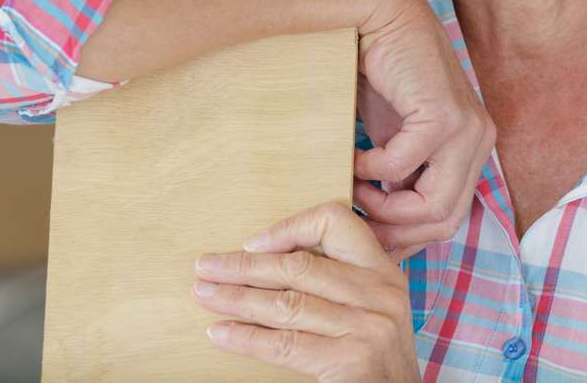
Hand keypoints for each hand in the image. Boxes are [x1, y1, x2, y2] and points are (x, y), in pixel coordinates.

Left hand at [194, 202, 419, 381]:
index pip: (335, 224)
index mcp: (383, 272)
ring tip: (203, 294)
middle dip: (243, 267)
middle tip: (206, 266)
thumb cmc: (377, 354)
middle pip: (298, 267)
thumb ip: (339, 281)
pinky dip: (245, 338)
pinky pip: (283, 345)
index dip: (289, 228)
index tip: (251, 244)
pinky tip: (220, 332)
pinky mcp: (349, 362)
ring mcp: (366, 328)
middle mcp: (378, 294)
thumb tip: (267, 259)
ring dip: (235, 299)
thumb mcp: (373, 306)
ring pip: (285, 304)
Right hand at [353, 0, 494, 258]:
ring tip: (350, 191)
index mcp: (471, 150)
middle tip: (354, 226)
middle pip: (445, 222)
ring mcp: (468, 130)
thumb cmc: (379, 75)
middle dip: (394, 235)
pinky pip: (402, 169)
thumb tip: (380, 232)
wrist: (377, 17)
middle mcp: (480, 143)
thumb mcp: (391, 141)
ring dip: (382, 209)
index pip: (449, 220)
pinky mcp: (444, 116)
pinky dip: (370, 172)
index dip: (406, 239)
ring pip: (433, 208)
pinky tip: (353, 158)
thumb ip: (399, 179)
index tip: (365, 240)